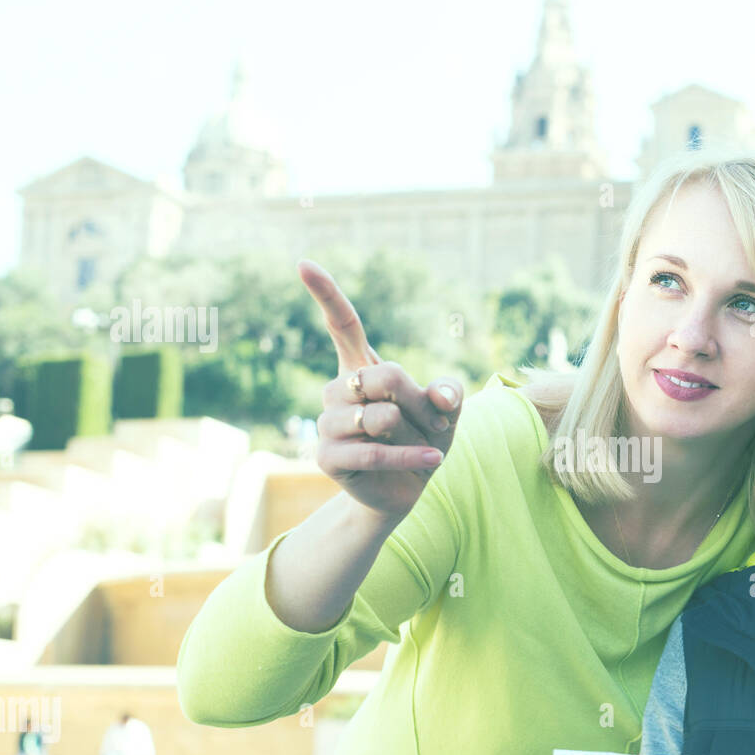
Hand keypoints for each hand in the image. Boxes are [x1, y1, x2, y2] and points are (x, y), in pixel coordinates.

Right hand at [300, 259, 462, 520]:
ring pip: (381, 416)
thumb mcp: (447, 412)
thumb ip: (450, 393)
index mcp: (360, 369)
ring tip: (424, 447)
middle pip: (384, 376)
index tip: (304, 264)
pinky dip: (411, 457)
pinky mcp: (328, 457)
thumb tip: (442, 397)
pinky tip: (434, 461)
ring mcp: (327, 423)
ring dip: (417, 434)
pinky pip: (374, 451)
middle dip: (421, 402)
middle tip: (436, 423)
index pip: (343, 326)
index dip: (326, 295)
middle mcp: (337, 391)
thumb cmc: (424, 440)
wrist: (409, 490)